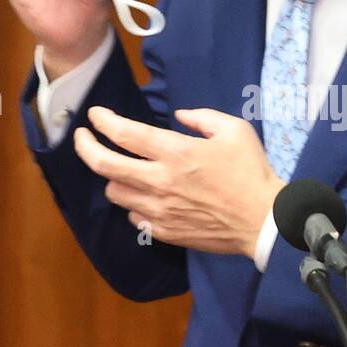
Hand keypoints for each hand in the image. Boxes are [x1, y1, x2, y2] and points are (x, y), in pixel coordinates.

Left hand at [72, 105, 286, 258]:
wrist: (263, 221)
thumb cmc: (251, 172)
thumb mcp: (235, 130)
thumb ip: (202, 118)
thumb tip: (180, 117)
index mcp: (176, 153)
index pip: (124, 134)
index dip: (103, 121)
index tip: (94, 115)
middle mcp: (160, 181)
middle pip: (104, 164)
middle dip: (85, 147)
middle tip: (82, 137)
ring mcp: (159, 210)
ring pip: (115, 192)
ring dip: (113, 177)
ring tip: (120, 169)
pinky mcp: (164, 232)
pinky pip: (133, 217)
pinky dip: (133, 204)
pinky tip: (144, 197)